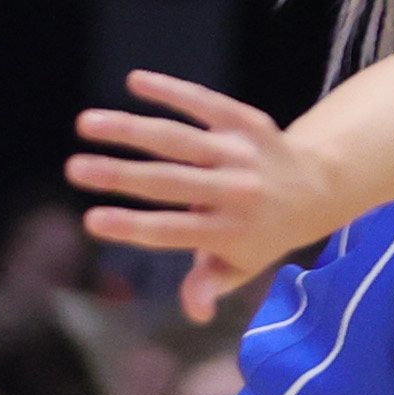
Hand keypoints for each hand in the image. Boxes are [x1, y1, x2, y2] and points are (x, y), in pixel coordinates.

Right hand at [70, 71, 345, 321]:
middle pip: (171, 182)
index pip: (175, 232)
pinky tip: (135, 81)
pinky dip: (172, 90)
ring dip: (131, 128)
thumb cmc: (263, 233)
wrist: (320, 189)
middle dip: (120, 176)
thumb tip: (195, 313)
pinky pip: (206, 103)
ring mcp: (242, 154)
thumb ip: (211, 284)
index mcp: (232, 232)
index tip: (92, 222)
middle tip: (74, 169)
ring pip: (180, 139)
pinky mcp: (246, 122)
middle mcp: (239, 192)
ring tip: (86, 124)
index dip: (134, 228)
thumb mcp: (241, 266)